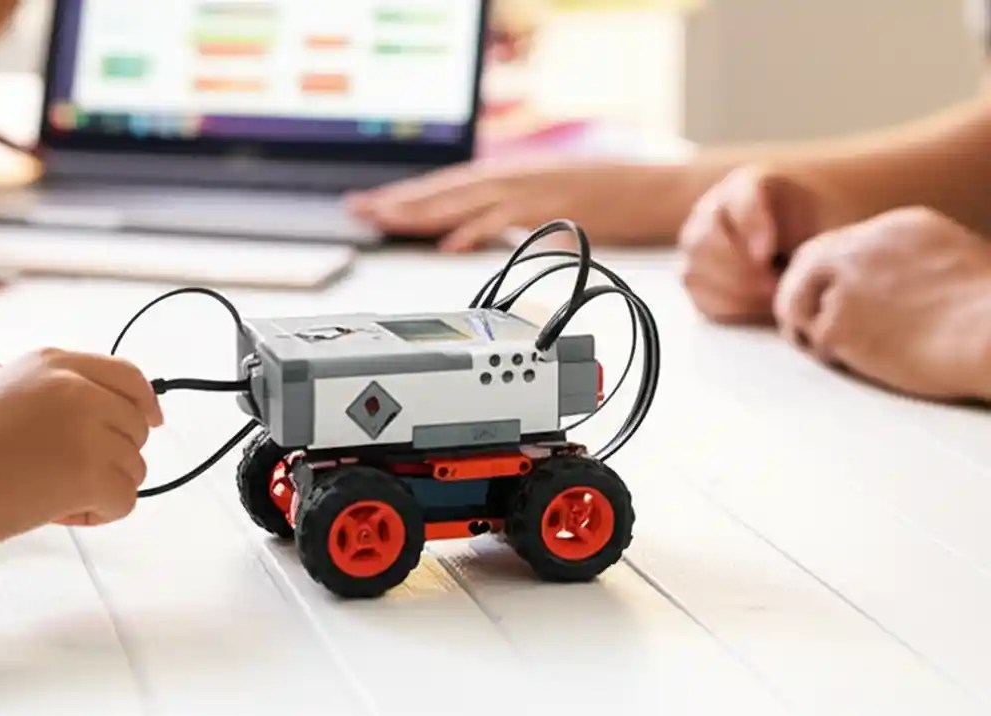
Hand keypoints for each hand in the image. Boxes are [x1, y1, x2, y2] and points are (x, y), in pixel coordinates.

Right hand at [0, 349, 163, 555]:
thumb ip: (53, 398)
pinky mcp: (90, 470)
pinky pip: (125, 501)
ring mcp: (87, 425)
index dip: (143, 404)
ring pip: (133, 467)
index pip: (129, 375)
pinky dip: (97, 515)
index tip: (150, 422)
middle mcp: (76, 385)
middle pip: (136, 427)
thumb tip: (110, 420)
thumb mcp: (0, 397)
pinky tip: (54, 513)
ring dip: (100, 489)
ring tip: (46, 495)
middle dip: (112, 457)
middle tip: (64, 480)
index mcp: (52, 361)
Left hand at [346, 158, 689, 251]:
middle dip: (398, 202)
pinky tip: (450, 242)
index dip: (404, 197)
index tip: (368, 206)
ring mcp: (528, 191)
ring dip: (423, 212)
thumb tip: (468, 232)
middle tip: (359, 211)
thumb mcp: (542, 203)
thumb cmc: (601, 199)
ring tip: (386, 221)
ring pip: (463, 200)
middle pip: (442, 191)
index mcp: (505, 179)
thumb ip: (506, 215)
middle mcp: (509, 179)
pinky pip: (506, 220)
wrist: (652, 189)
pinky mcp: (550, 208)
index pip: (443, 188)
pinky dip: (476, 230)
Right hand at [679, 166, 839, 323]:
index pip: (741, 197)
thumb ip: (815, 234)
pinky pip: (698, 295)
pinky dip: (725, 306)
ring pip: (694, 268)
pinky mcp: (695, 274)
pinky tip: (756, 307)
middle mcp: (711, 209)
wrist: (803, 242)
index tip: (767, 255)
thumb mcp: (825, 221)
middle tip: (773, 289)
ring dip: (732, 291)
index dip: (751, 225)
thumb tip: (797, 263)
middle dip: (739, 269)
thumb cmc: (817, 229)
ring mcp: (697, 243)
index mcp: (746, 184)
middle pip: (706, 236)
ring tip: (770, 300)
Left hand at [774, 207, 990, 400]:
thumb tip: (885, 292)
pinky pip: (817, 340)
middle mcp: (863, 246)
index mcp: (898, 227)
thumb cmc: (989, 316)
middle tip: (802, 324)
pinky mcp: (836, 322)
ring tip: (835, 352)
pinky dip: (830, 356)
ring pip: (802, 302)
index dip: (832, 274)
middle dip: (800, 293)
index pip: (845, 245)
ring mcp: (844, 282)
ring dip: (810, 327)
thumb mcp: (954, 264)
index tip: (834, 297)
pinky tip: (861, 364)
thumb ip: (910, 267)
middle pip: (807, 262)